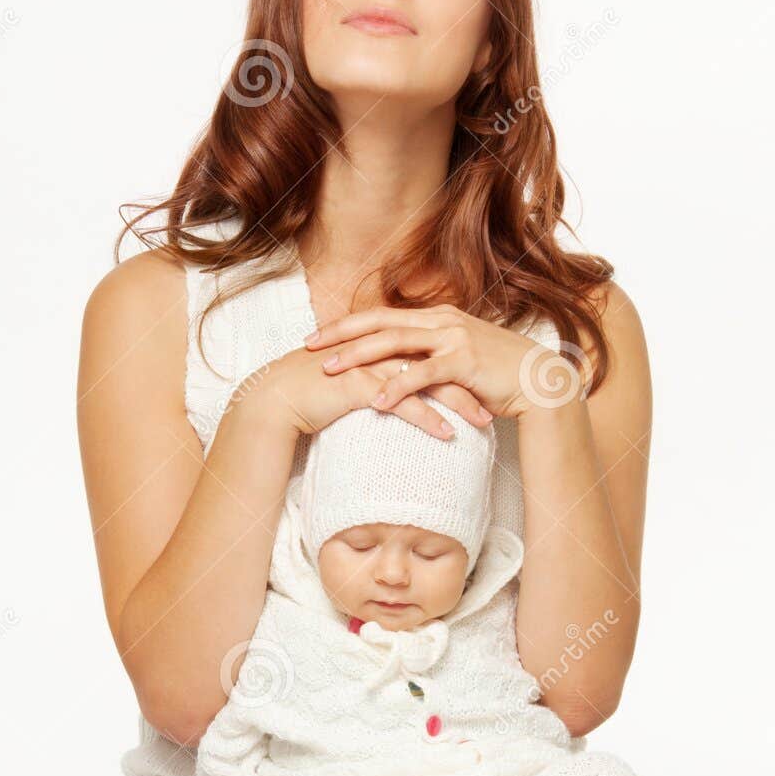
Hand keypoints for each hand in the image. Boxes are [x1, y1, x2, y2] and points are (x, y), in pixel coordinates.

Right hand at [244, 343, 477, 441]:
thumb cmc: (315, 390)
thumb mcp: (354, 375)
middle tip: (496, 401)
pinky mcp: (360, 383)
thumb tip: (402, 383)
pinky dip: (428, 419)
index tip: (486, 385)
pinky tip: (447, 435)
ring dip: (458, 402)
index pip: (432, 350)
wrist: (278, 397)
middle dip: (471, 382)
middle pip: (438, 360)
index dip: (461, 366)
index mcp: (382, 341)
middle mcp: (380, 346)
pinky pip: (403, 402)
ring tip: (483, 422)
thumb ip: (380, 371)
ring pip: (427, 380)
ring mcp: (371, 362)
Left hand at [303, 303, 582, 420]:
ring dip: (359, 356)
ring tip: (330, 370)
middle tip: (308, 346)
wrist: (539, 380)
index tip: (318, 336)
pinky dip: (397, 386)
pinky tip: (375, 400)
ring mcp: (452, 338)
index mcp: (437, 317)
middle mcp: (441, 321)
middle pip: (379, 323)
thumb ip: (432, 356)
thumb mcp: (460, 357)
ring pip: (395, 343)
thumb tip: (404, 366)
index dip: (347, 325)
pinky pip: (422, 374)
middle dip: (341, 334)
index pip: (382, 316)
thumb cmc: (498, 374)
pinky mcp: (464, 361)